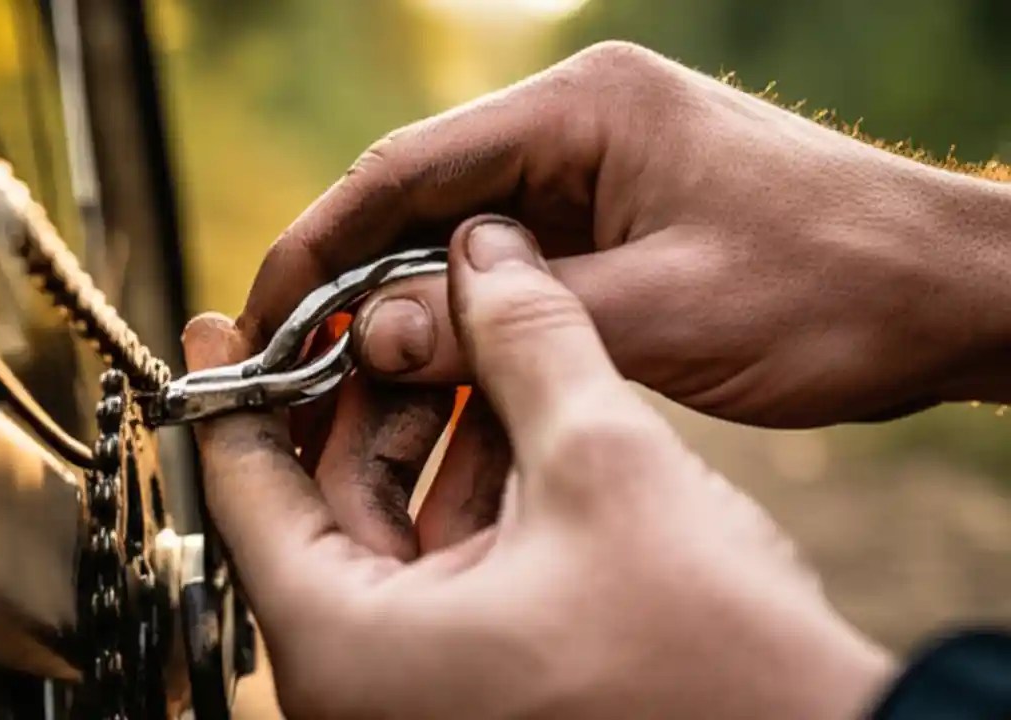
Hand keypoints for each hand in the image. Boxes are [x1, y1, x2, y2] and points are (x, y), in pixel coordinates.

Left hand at [185, 221, 893, 719]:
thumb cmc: (713, 657)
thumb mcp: (605, 466)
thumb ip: (529, 340)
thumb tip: (484, 251)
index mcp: (349, 646)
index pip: (248, 490)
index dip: (240, 383)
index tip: (226, 315)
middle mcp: (364, 682)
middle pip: (324, 501)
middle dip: (370, 391)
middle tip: (394, 302)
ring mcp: (423, 690)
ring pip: (392, 529)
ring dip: (434, 432)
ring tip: (475, 340)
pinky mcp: (481, 689)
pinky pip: (446, 568)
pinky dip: (475, 490)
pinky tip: (516, 414)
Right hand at [238, 41, 1010, 427]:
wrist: (945, 295)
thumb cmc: (833, 286)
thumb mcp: (659, 313)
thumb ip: (503, 323)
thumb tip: (363, 336)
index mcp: (581, 111)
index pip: (403, 168)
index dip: (315, 244)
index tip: (262, 317)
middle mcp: (575, 126)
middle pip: (416, 201)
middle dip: (348, 286)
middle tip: (293, 369)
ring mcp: (592, 170)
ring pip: (456, 241)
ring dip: (405, 312)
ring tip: (350, 392)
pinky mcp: (610, 219)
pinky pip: (508, 269)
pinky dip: (466, 323)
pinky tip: (436, 382)